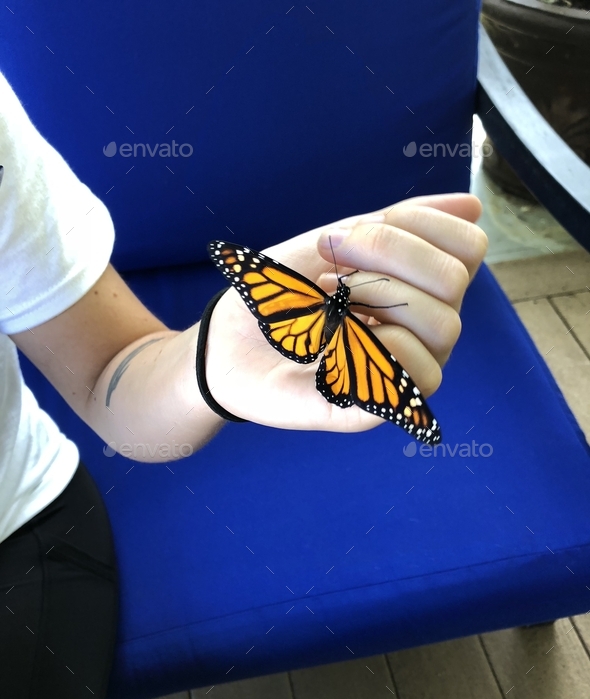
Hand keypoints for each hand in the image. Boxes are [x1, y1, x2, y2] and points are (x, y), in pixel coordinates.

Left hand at [204, 193, 487, 431]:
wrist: (230, 341)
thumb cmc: (282, 293)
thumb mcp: (338, 243)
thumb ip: (400, 223)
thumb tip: (473, 203)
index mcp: (421, 285)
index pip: (468, 245)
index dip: (413, 228)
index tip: (345, 236)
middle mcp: (426, 326)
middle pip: (455, 279)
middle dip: (386, 256)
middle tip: (330, 266)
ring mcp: (409, 366)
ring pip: (445, 324)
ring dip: (377, 297)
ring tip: (329, 304)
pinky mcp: (386, 405)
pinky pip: (423, 375)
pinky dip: (378, 344)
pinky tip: (336, 340)